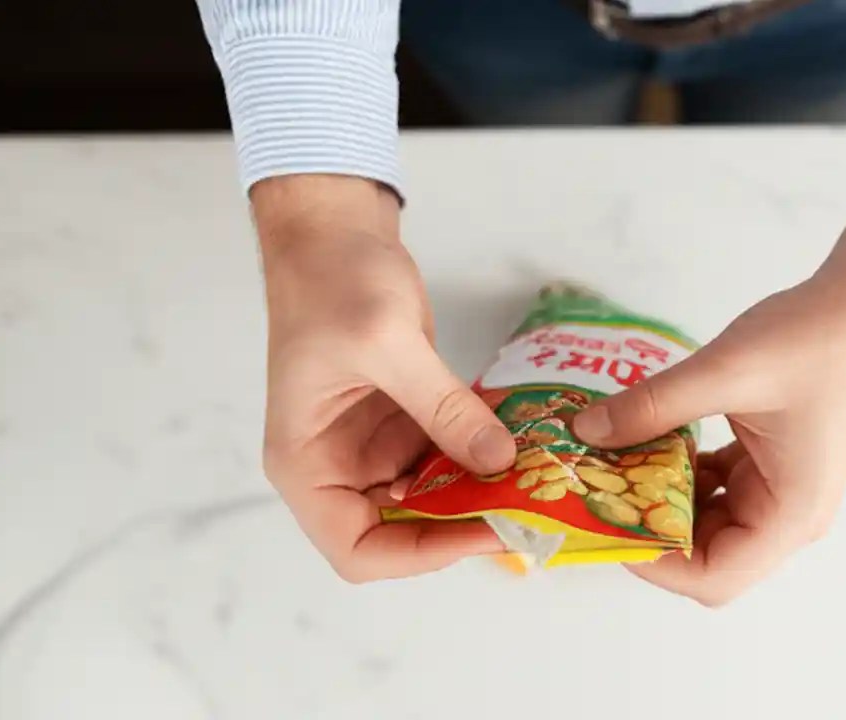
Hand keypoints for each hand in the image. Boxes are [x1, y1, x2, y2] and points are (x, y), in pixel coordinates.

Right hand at [253, 175, 515, 582]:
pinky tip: (525, 446)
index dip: (421, 554)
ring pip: (434, 499)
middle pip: (401, 533)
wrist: (334, 232)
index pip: (357, 550)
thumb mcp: (387, 342)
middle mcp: (337, 467)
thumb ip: (443, 406)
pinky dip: (483, 456)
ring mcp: (374, 446)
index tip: (484, 532)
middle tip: (528, 510)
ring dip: (481, 492)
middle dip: (462, 526)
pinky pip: (449, 457)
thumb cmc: (333, 280)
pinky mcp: (406, 421)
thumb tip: (500, 460)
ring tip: (538, 480)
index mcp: (307, 464)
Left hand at [573, 187, 845, 605]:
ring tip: (615, 461)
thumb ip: (653, 406)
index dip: (656, 563)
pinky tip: (651, 438)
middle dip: (650, 526)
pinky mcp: (768, 463)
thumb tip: (587, 432)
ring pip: (707, 520)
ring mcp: (779, 490)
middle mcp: (787, 514)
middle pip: (707, 554)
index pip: (715, 576)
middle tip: (599, 489)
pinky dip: (680, 470)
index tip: (608, 522)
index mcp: (791, 513)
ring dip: (661, 496)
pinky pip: (715, 486)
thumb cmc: (817, 340)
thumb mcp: (726, 372)